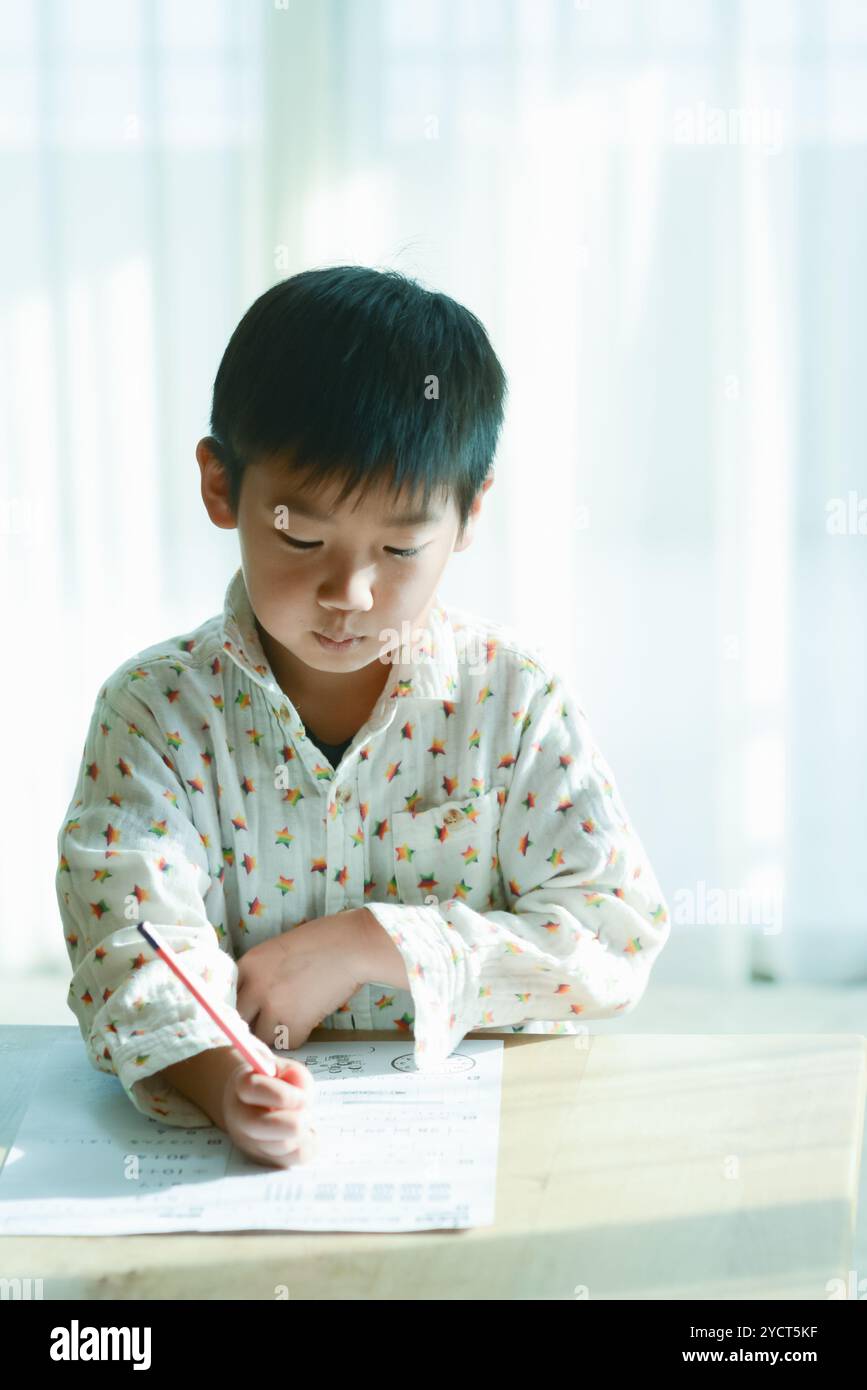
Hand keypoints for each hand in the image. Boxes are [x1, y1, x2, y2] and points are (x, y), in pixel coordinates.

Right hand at [222, 1052, 317, 1167]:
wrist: (258, 1102)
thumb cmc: (276, 1083)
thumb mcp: (287, 1069)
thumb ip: (297, 1077)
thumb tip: (303, 1100)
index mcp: (243, 1085)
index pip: (253, 1088)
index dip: (283, 1094)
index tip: (301, 1096)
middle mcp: (240, 1116)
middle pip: (260, 1125)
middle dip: (294, 1122)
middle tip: (308, 1114)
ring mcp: (250, 1141)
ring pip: (279, 1146)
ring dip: (302, 1134)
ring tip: (305, 1121)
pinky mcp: (265, 1159)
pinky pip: (292, 1159)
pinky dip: (307, 1146)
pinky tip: (306, 1134)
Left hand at [235, 912, 367, 1051]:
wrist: (352, 946)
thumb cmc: (321, 940)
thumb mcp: (278, 949)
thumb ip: (260, 971)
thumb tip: (252, 996)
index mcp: (248, 964)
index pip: (227, 997)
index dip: (239, 1006)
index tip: (248, 1012)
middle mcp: (255, 987)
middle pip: (239, 1021)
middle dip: (252, 1023)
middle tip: (268, 1019)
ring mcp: (275, 1007)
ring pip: (262, 1037)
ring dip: (275, 1033)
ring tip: (292, 1017)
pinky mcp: (297, 1023)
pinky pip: (288, 1043)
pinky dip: (298, 1036)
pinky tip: (308, 1020)